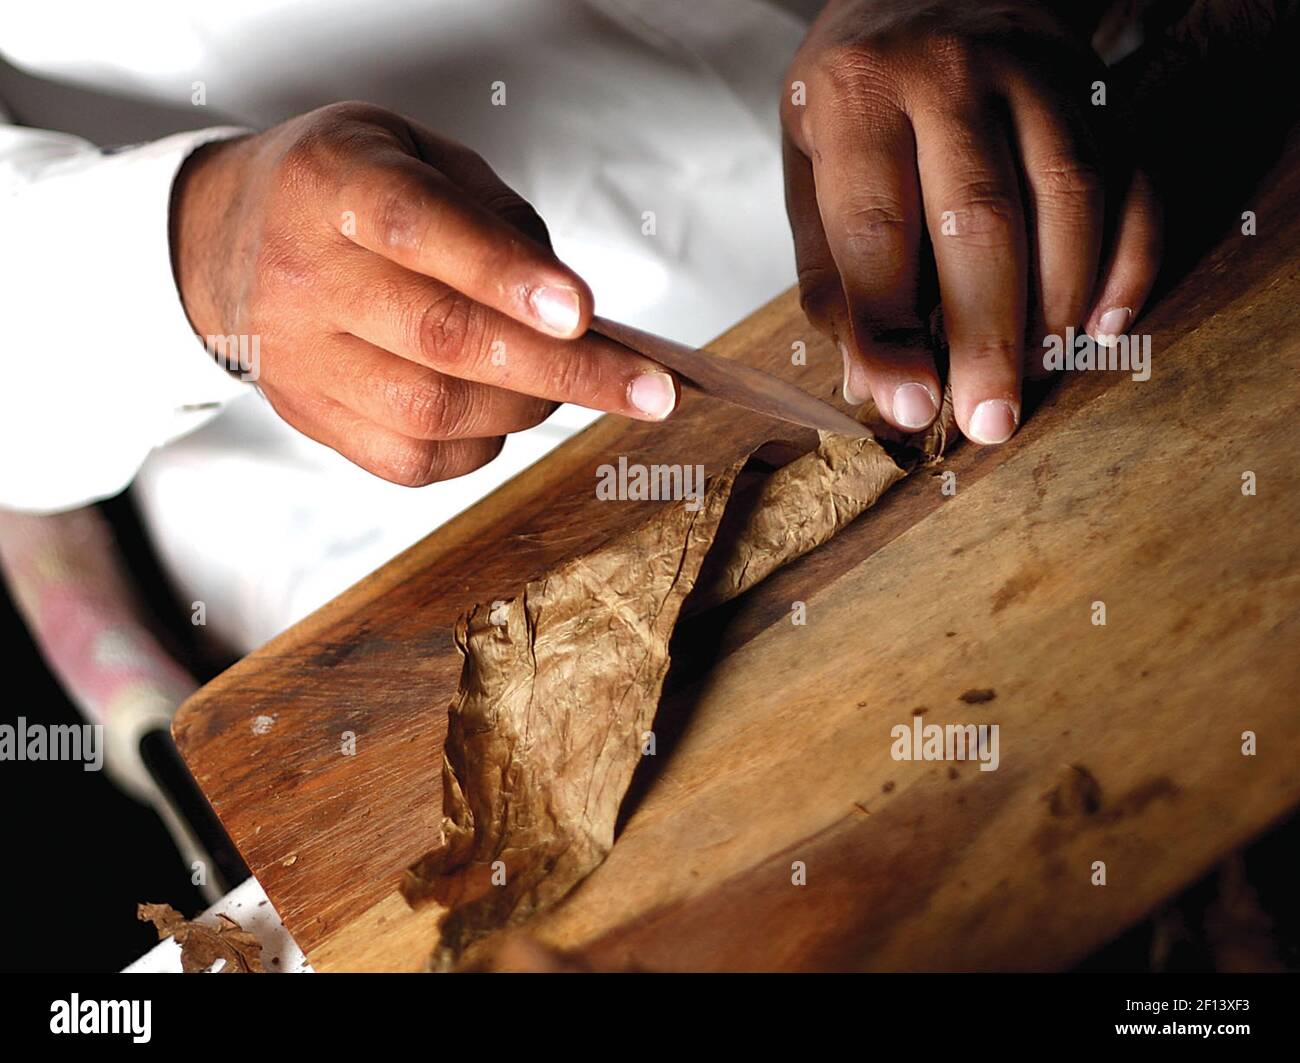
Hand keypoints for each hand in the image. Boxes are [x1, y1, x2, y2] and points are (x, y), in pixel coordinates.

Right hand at [171, 103, 677, 485]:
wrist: (219, 243)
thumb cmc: (344, 191)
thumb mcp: (414, 152)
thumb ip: (493, 212)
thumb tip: (569, 306)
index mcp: (334, 183)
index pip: (418, 228)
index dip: (504, 273)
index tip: (583, 311)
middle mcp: (305, 275)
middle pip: (442, 338)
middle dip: (564, 370)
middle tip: (649, 389)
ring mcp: (300, 359)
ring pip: (434, 411)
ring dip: (529, 406)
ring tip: (570, 381)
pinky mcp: (311, 419)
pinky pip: (414, 459)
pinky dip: (483, 444)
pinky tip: (500, 410)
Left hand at [782, 0, 1160, 442]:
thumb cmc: (856, 96)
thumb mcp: (809, 167)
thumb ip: (831, 271)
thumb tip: (872, 382)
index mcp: (857, 95)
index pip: (877, 229)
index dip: (892, 329)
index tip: (909, 404)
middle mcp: (949, 74)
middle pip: (981, 222)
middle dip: (987, 337)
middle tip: (990, 419)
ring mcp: (1034, 73)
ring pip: (1069, 201)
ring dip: (1057, 305)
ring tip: (1031, 372)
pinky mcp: (1094, 87)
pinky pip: (1131, 178)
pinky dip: (1127, 261)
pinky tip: (1097, 324)